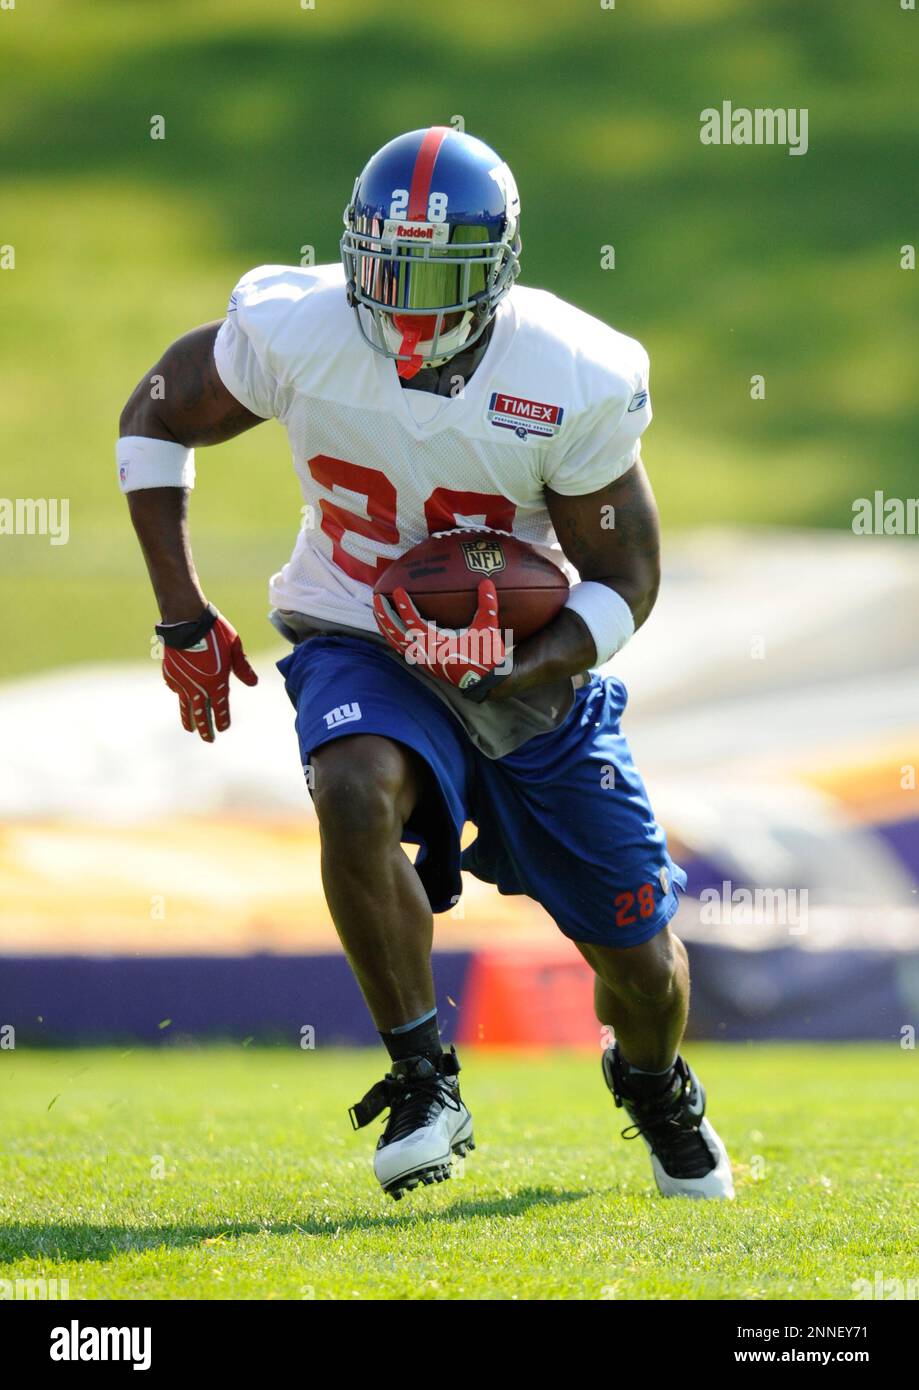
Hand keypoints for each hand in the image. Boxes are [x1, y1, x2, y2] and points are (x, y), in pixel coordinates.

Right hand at [161, 611, 257, 741]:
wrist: (186, 620)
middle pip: (201, 714)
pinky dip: (179, 693)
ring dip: (188, 719)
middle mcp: (198, 687)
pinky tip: (180, 695)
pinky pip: (175, 688)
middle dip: (205, 729)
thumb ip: (242, 667)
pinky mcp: (169, 673)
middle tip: (208, 740)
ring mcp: (181, 682)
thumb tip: (253, 683)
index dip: (222, 720)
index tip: (223, 729)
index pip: (220, 708)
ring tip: (189, 729)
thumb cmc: (215, 631)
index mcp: (216, 682)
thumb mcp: (234, 647)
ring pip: (185, 706)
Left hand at [373, 579, 509, 699]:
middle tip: (376, 598)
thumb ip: (488, 604)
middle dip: (385, 615)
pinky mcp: (424, 663)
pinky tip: (391, 630)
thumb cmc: (486, 655)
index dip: (403, 605)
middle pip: (396, 632)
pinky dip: (394, 637)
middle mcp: (425, 652)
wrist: (486, 682)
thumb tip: (487, 582)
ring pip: (397, 642)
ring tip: (378, 611)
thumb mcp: (488, 628)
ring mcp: (423, 659)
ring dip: (386, 626)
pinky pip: (403, 649)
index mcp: (436, 643)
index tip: (397, 590)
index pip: (413, 621)